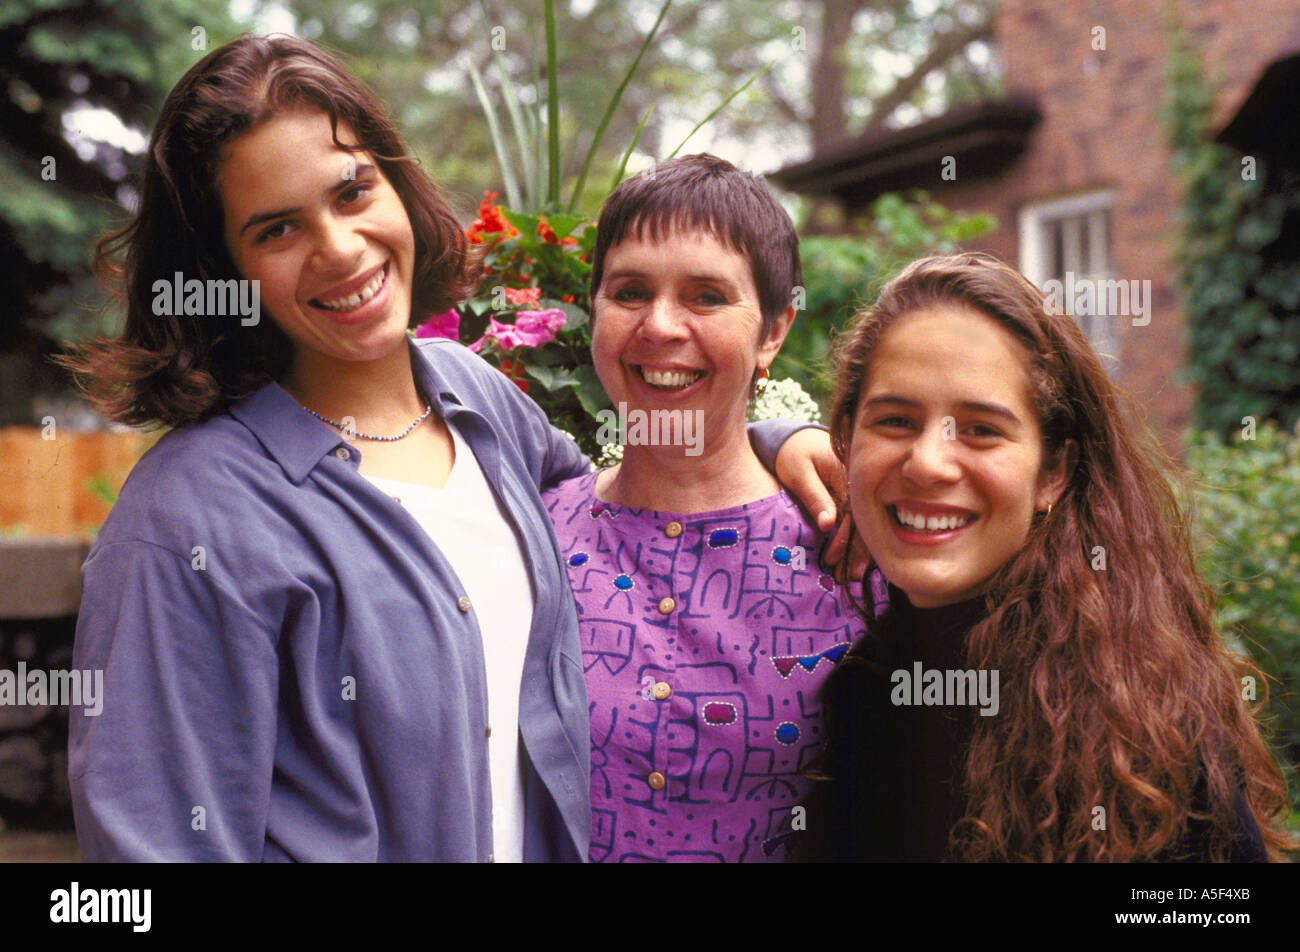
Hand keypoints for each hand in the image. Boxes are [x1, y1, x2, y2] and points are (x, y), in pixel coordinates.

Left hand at [773, 427, 869, 578]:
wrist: (795, 438)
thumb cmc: (793, 453)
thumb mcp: (799, 471)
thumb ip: (814, 496)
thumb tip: (828, 524)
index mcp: (847, 474)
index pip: (852, 513)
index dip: (844, 539)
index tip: (833, 559)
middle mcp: (858, 483)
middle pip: (864, 522)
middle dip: (857, 552)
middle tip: (848, 577)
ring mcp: (857, 490)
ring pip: (864, 524)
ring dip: (860, 550)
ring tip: (853, 575)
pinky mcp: (852, 496)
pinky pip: (859, 520)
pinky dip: (857, 540)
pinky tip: (856, 559)